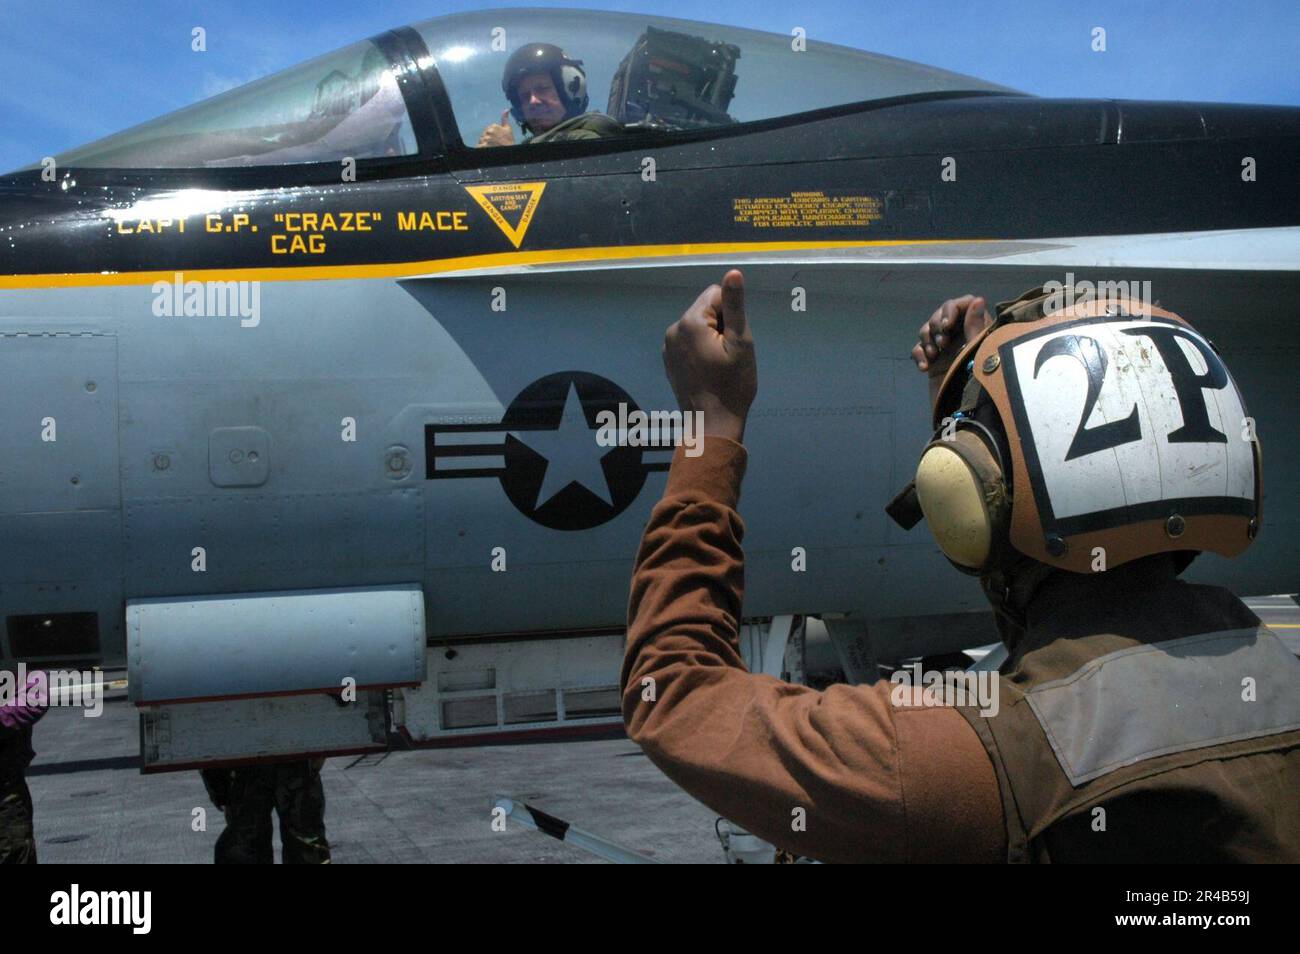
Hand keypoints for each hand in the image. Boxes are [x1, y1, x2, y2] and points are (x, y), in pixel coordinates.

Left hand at [477, 110, 514, 147]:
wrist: (510, 150)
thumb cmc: (509, 140)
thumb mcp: (508, 128)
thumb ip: (505, 119)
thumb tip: (506, 109)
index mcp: (494, 126)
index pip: (487, 131)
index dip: (491, 136)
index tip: (496, 140)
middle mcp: (489, 131)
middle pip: (484, 136)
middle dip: (487, 140)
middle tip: (494, 144)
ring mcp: (486, 139)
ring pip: (481, 141)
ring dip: (484, 144)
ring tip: (491, 147)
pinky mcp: (484, 146)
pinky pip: (479, 147)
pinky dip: (481, 148)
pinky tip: (487, 149)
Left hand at [663, 269, 756, 444]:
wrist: (712, 423)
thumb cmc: (732, 384)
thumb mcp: (741, 343)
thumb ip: (735, 305)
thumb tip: (733, 273)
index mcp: (690, 322)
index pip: (716, 294)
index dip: (732, 314)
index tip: (734, 340)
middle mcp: (673, 329)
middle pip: (706, 310)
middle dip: (721, 325)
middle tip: (728, 354)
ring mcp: (667, 346)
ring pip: (698, 326)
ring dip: (711, 337)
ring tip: (719, 364)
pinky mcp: (668, 360)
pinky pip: (689, 341)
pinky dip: (700, 349)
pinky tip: (708, 370)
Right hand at [911, 294, 993, 405]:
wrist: (964, 414)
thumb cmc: (979, 383)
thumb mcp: (978, 351)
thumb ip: (975, 326)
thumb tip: (977, 300)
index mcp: (976, 329)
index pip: (964, 303)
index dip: (953, 308)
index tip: (948, 324)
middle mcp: (960, 335)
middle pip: (941, 314)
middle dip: (936, 325)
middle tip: (942, 343)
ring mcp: (945, 349)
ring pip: (927, 329)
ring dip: (927, 339)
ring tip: (934, 355)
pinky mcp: (933, 362)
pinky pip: (919, 349)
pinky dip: (919, 356)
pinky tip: (925, 368)